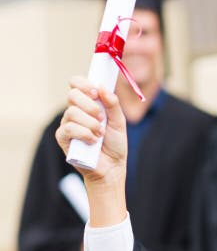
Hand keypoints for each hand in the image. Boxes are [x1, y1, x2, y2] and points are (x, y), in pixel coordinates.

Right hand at [55, 76, 127, 226]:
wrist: (112, 167)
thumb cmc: (115, 144)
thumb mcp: (118, 121)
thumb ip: (112, 104)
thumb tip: (102, 86)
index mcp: (88, 104)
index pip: (76, 84)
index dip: (83, 83)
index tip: (96, 91)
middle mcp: (75, 112)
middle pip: (72, 95)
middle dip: (90, 104)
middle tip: (101, 117)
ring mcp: (67, 124)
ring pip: (71, 112)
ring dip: (90, 123)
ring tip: (100, 134)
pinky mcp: (62, 138)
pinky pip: (68, 128)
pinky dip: (84, 133)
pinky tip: (93, 141)